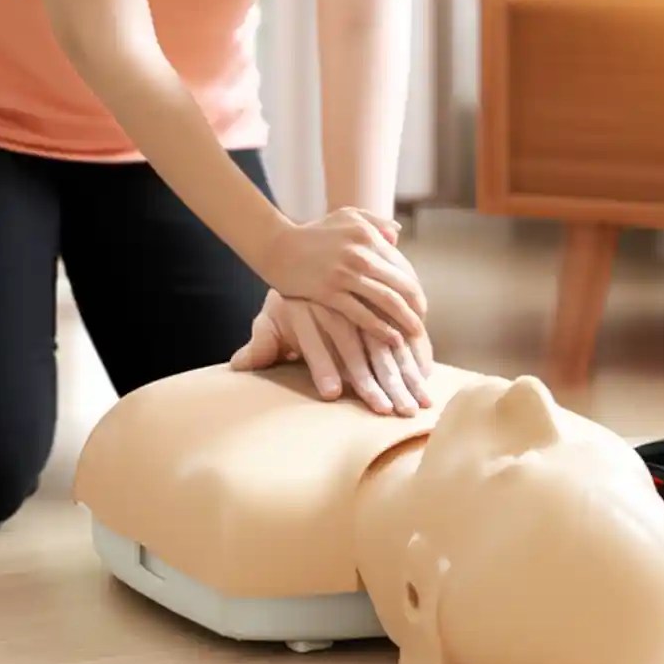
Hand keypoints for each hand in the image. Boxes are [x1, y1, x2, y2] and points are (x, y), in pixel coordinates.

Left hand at [230, 290, 433, 416]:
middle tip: (387, 412)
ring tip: (414, 404)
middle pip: (357, 350)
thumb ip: (259, 345)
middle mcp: (339, 309)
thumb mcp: (271, 319)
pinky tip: (425, 375)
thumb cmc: (292, 297)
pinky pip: (403, 330)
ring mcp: (365, 305)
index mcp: (308, 312)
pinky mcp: (384, 305)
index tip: (330, 394)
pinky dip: (416, 351)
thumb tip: (238, 366)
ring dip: (401, 375)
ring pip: (385, 342)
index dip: (322, 367)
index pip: (315, 344)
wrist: (320, 251)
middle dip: (375, 383)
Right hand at [263, 207, 426, 344]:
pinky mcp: (330, 292)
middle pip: (401, 286)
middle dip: (417, 308)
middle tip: (422, 325)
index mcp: (368, 236)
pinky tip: (392, 340)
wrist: (276, 245)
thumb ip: (375, 221)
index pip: (403, 267)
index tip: (420, 306)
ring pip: (387, 301)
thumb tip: (398, 236)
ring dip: (405, 321)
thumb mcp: (346, 216)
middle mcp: (361, 254)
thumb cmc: (312, 233)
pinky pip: (362, 314)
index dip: (415, 289)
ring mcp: (345, 274)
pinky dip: (381, 329)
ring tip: (415, 335)